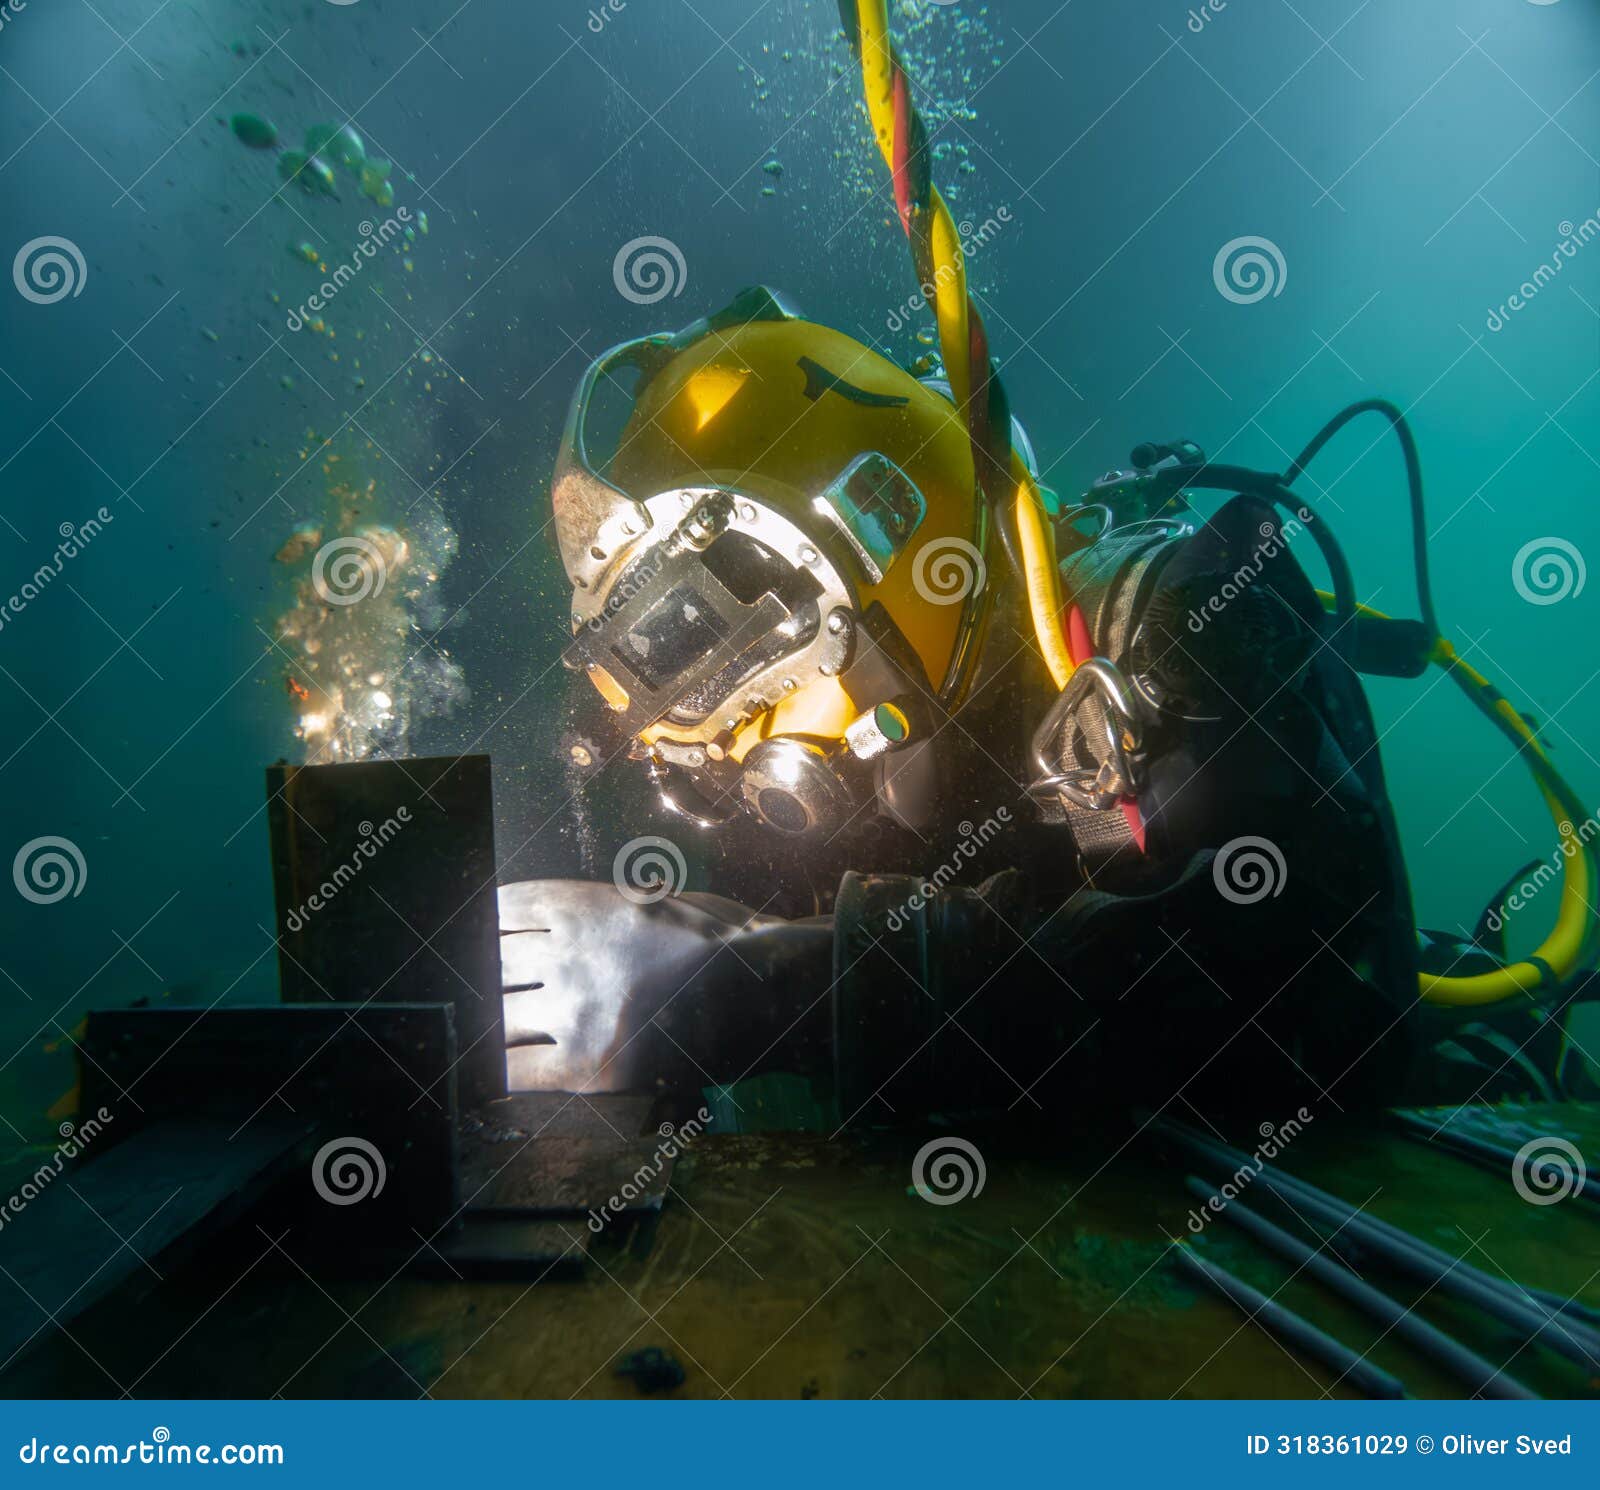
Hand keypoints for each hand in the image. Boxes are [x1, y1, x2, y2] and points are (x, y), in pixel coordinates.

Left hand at [498, 880, 811, 1092]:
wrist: (768, 989)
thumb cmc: (727, 941)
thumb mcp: (660, 900)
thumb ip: (606, 906)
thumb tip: (563, 919)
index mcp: (587, 907)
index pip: (504, 911)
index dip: (479, 926)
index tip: (468, 936)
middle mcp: (572, 955)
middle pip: (493, 966)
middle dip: (475, 980)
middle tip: (460, 992)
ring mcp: (579, 1011)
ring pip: (499, 1019)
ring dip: (482, 1030)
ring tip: (469, 1041)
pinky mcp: (591, 1066)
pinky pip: (519, 1071)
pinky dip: (496, 1075)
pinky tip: (486, 1079)